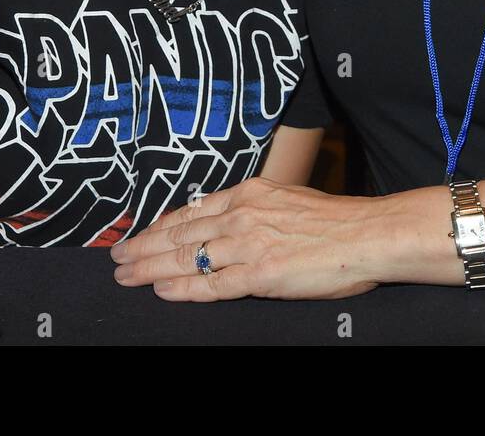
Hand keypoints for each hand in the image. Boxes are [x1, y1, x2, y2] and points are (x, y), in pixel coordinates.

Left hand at [109, 177, 382, 300]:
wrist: (367, 234)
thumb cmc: (336, 220)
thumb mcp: (288, 199)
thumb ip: (256, 209)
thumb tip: (228, 222)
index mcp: (250, 193)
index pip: (192, 210)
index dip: (161, 225)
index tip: (140, 234)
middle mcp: (243, 215)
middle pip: (180, 233)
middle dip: (143, 246)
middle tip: (117, 257)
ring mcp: (249, 245)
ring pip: (187, 257)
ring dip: (150, 267)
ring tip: (126, 275)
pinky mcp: (259, 275)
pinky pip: (211, 285)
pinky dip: (182, 288)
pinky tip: (161, 290)